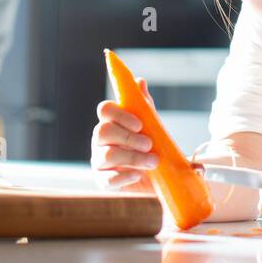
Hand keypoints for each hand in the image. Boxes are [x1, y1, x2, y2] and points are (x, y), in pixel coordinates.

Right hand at [91, 77, 156, 191]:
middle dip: (128, 138)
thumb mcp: (152, 126)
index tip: (140, 125)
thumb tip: (140, 81)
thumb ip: (144, 106)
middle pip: (102, 131)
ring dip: (132, 157)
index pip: (105, 110)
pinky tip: (137, 175)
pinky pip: (106, 179)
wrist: (161, 177)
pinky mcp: (102, 181)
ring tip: (153, 162)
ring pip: (106, 154)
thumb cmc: (153, 147)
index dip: (121, 115)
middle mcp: (101, 140)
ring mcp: (99, 160)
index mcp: (112, 121)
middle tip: (150, 144)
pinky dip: (123, 177)